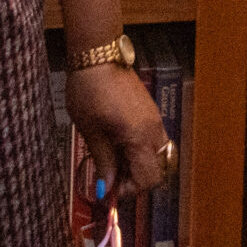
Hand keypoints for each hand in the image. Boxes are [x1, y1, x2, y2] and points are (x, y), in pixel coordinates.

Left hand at [68, 63, 169, 204]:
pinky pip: (153, 140)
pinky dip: (140, 151)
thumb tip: (106, 187)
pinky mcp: (150, 111)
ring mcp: (154, 119)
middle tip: (111, 179)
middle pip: (157, 170)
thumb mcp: (90, 130)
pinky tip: (118, 144)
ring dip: (138, 166)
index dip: (128, 190)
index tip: (108, 190)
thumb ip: (103, 161)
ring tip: (113, 162)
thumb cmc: (90, 89)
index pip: (148, 179)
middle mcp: (153, 129)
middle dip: (135, 181)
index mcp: (139, 136)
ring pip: (157, 156)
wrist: (98, 56)